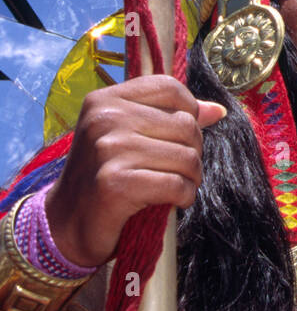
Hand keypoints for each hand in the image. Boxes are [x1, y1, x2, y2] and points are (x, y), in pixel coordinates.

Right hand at [44, 76, 225, 268]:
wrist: (66, 223)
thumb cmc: (102, 176)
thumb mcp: (127, 136)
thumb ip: (168, 117)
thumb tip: (217, 110)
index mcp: (105, 100)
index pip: (170, 87)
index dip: (189, 111)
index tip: (181, 136)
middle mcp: (105, 118)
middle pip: (186, 124)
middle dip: (192, 151)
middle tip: (176, 169)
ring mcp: (109, 150)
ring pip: (187, 157)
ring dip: (191, 178)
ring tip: (174, 186)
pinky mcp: (116, 184)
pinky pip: (177, 185)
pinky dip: (184, 197)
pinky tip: (173, 201)